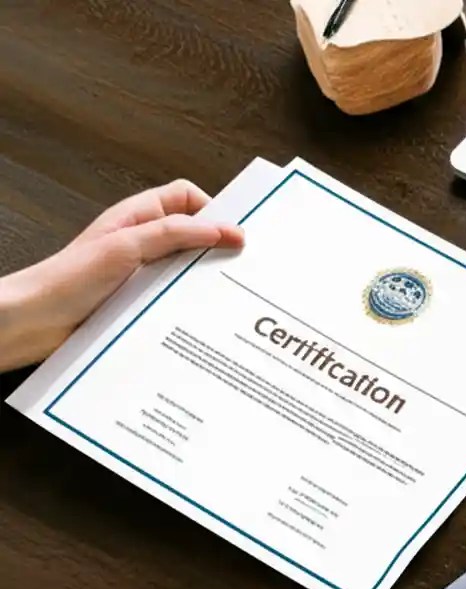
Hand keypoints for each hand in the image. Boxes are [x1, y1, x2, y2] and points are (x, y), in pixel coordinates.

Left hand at [0, 180, 243, 371]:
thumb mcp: (126, 246)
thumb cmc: (66, 280)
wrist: (35, 321)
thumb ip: (175, 233)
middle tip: (238, 264)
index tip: (235, 234)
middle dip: (216, 246)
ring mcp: (143, 271)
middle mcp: (143, 241)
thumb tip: (223, 229)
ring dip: (202, 279)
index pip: (187, 197)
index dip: (213, 210)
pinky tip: (198, 314)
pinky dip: (190, 302)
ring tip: (219, 291)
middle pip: (193, 233)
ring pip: (188, 267)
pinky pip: (176, 296)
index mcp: (137, 216)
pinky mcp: (142, 300)